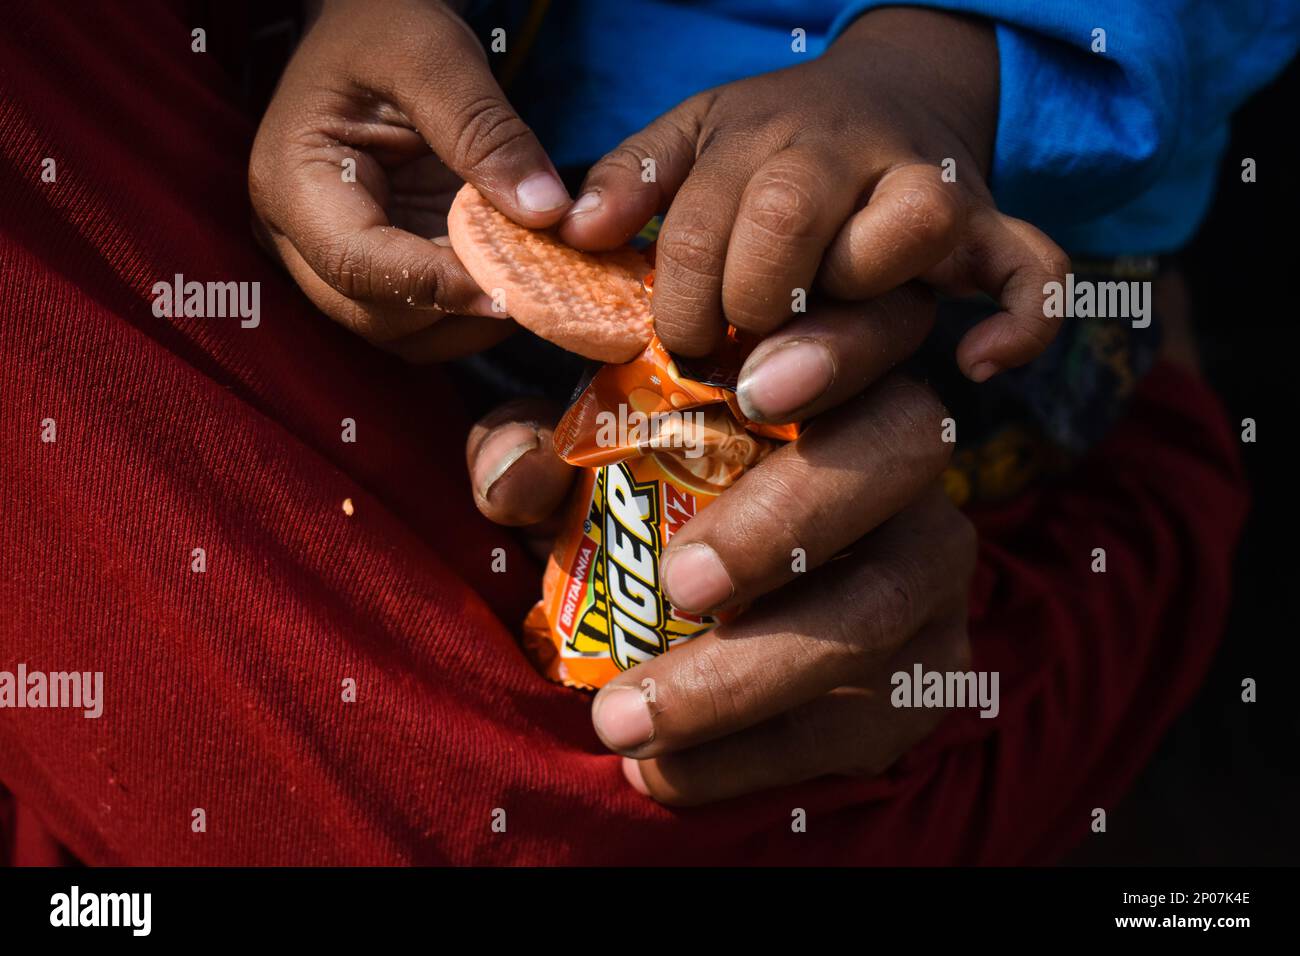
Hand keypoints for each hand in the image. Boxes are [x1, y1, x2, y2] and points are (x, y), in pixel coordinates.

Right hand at [249, 0, 571, 360]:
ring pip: (403, 333)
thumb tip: (545, 214)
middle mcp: (298, 238)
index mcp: (293, 181)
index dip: (439, 287)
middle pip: (376, 316)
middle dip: (461, 311)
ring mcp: (335, 260)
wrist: (368, 27)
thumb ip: (486, 132)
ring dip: (473, 322)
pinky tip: (519, 278)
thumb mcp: (435, 55)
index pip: (358, 265)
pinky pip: (424, 316)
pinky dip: (473, 311)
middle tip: (542, 288)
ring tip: (536, 283)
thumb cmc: (384, 25)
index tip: (515, 288)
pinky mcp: (378, 268)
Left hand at [467, 289, 978, 802]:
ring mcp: (930, 567)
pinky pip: (859, 720)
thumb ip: (542, 454)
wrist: (720, 648)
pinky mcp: (929, 677)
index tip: (747, 387)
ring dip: (746, 672)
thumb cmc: (652, 520)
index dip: (835, 342)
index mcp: (828, 378)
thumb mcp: (585, 474)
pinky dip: (750, 758)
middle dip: (789, 514)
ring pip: (881, 605)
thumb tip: (516, 478)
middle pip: (901, 448)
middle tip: (679, 582)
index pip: (871, 323)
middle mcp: (902, 459)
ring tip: (625, 721)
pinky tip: (661, 776)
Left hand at [558, 7, 1067, 381]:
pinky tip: (978, 367)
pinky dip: (1020, 320)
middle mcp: (849, 157)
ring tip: (813, 348)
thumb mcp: (694, 137)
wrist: (888, 92)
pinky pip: (1035, 269)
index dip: (682, 298)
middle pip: (786, 218)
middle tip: (735, 357)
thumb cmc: (773, 140)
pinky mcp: (993, 230)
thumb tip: (575, 227)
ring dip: (853, 305)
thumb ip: (635, 177)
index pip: (702, 221)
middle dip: (748, 302)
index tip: (680, 345)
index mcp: (764, 141)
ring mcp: (930, 189)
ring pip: (909, 226)